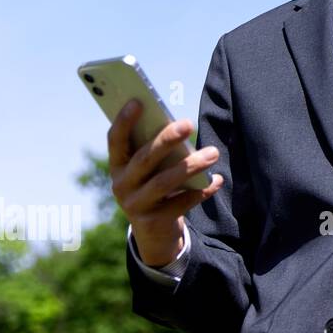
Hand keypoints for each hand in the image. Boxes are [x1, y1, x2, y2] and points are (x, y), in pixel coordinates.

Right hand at [108, 98, 223, 267]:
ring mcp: (136, 205)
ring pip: (164, 182)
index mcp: (118, 166)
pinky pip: (182, 202)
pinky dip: (202, 190)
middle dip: (166, 140)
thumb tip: (178, 124)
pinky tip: (217, 180)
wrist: (154, 232)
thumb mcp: (151, 169)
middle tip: (189, 123)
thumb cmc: (155, 186)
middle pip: (144, 159)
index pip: (115, 140)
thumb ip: (156, 149)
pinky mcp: (154, 221)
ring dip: (192, 165)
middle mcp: (121, 185)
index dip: (124, 121)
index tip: (138, 101)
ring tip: (214, 152)